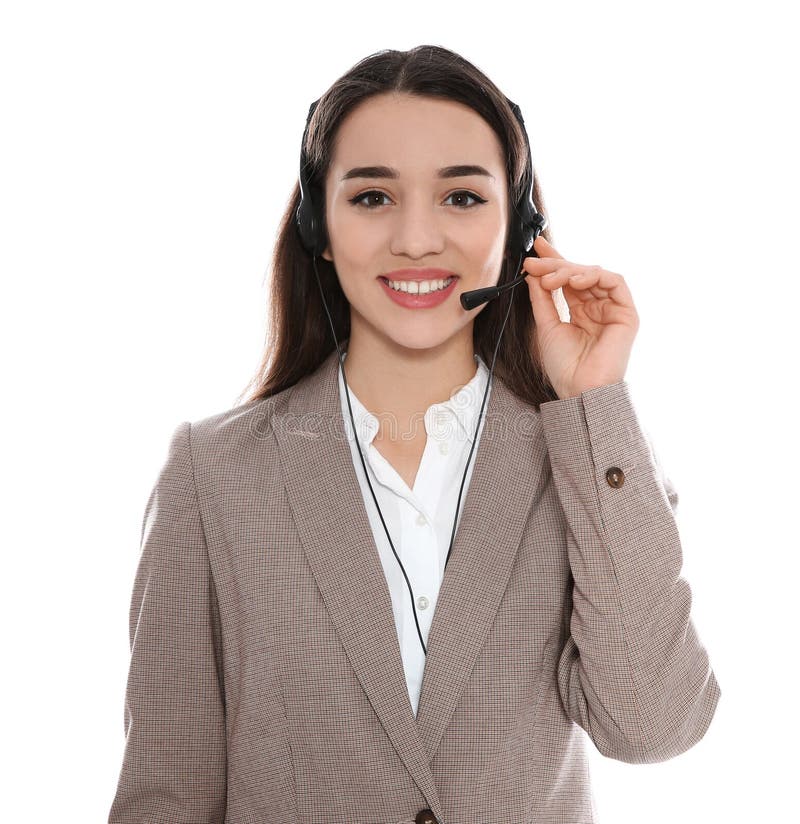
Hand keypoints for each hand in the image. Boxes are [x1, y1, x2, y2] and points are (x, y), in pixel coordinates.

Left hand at [522, 235, 639, 399]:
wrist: (580, 390)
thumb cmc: (565, 366)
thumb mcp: (546, 325)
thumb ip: (541, 298)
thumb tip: (533, 272)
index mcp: (580, 311)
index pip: (567, 279)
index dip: (554, 261)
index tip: (536, 248)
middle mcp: (597, 307)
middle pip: (578, 273)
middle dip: (555, 264)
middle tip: (535, 263)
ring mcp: (612, 309)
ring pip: (594, 274)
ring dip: (570, 270)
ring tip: (550, 278)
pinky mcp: (627, 313)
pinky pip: (615, 282)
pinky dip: (594, 275)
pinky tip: (574, 280)